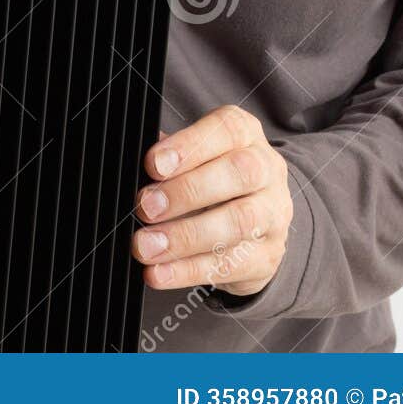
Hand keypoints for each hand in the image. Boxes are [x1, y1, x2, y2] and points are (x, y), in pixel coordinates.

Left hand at [131, 104, 292, 296]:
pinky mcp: (267, 256)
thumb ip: (166, 157)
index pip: (226, 130)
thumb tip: (129, 164)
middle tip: (145, 207)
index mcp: (245, 135)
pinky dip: (188, 270)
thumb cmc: (211, 177)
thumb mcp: (193, 157)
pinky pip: (230, 264)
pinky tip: (158, 273)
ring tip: (146, 246)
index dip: (189, 146)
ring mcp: (273, 214)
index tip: (152, 164)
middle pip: (239, 174)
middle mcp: (267, 170)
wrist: (257, 222)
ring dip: (185, 236)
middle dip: (187, 191)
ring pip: (238, 222)